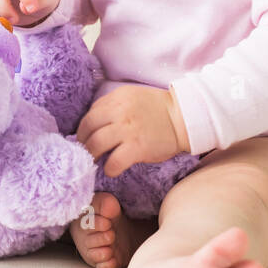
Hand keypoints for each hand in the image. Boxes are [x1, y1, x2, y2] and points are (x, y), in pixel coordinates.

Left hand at [75, 84, 190, 177]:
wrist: (184, 118)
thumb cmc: (159, 110)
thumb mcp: (134, 97)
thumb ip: (115, 106)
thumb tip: (95, 123)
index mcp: (118, 97)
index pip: (91, 112)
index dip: (85, 127)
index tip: (87, 137)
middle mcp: (120, 111)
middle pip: (88, 127)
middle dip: (83, 142)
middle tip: (86, 151)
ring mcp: (128, 129)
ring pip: (96, 143)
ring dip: (91, 155)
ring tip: (95, 161)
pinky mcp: (137, 147)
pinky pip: (114, 161)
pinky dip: (109, 168)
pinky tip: (112, 170)